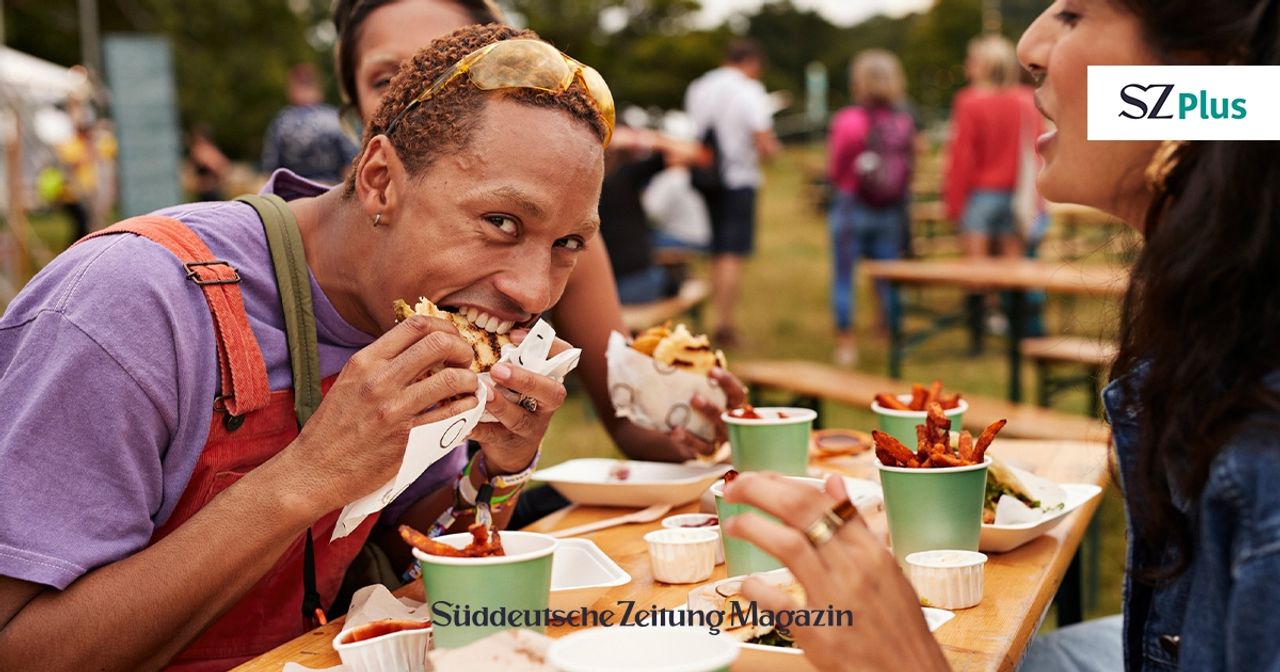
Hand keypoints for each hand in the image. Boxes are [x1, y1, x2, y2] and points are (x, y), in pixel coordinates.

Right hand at [285, 315, 479, 511]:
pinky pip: (451, 416)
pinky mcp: (408, 439)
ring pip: (451, 379)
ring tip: (470, 386)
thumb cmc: (333, 428)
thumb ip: (381, 364)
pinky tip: (467, 407)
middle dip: (463, 348)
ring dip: (469, 380)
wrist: (314, 471)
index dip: (444, 327)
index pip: (415, 325)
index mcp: (365, 361)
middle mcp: (379, 380)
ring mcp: (394, 410)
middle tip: (466, 361)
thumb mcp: (350, 382)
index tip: (452, 338)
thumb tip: (419, 348)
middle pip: (439, 344)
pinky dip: (467, 407)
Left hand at [468, 330, 570, 473]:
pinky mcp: (509, 443)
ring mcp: (530, 426)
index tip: (515, 336)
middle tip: (498, 369)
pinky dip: (478, 429)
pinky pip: (494, 437)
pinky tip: (465, 422)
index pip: (564, 356)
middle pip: (551, 392)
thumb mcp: (521, 377)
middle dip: (526, 379)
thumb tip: (493, 325)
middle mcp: (546, 403)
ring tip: (483, 393)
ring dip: (500, 405)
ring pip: (520, 417)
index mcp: (550, 379)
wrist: (511, 447)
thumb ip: (514, 355)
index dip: (548, 345)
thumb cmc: (514, 399)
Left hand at [670, 367, 745, 456]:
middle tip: (694, 398)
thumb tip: (660, 345)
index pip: (736, 392)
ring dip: (702, 427)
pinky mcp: (708, 448)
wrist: (688, 423)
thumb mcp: (695, 384)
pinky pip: (702, 447)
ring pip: (719, 432)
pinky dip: (689, 440)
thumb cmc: (696, 397)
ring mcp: (721, 436)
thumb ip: (685, 370)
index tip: (710, 371)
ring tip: (683, 419)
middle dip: (712, 407)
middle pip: (730, 416)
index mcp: (732, 402)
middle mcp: (732, 419)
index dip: (726, 382)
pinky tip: (674, 432)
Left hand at [721, 472, 949, 671]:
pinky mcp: (820, 634)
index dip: (782, 483)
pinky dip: (758, 589)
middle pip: (801, 511)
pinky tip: (748, 584)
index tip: (758, 478)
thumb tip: (832, 481)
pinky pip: (780, 603)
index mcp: (870, 552)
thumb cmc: (898, 627)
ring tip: (733, 526)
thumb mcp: (887, 569)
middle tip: (734, 487)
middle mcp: (854, 569)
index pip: (820, 500)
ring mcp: (836, 600)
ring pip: (789, 545)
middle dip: (760, 491)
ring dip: (754, 528)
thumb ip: (856, 527)